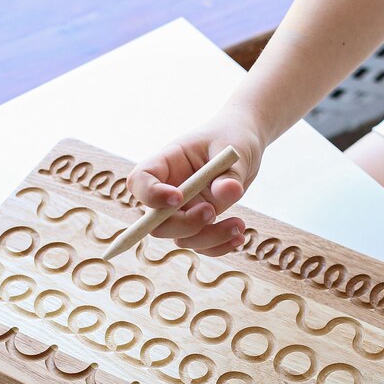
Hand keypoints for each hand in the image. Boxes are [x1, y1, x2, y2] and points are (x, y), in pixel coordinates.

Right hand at [128, 110, 265, 255]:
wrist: (243, 147)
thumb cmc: (232, 138)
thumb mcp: (233, 149)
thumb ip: (230, 172)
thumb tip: (229, 192)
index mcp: (166, 163)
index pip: (140, 181)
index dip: (151, 195)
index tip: (178, 197)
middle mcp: (169, 189)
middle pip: (156, 221)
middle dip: (184, 224)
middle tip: (211, 211)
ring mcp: (183, 209)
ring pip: (181, 237)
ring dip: (209, 237)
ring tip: (239, 225)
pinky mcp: (199, 222)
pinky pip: (201, 244)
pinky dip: (219, 246)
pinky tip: (239, 236)